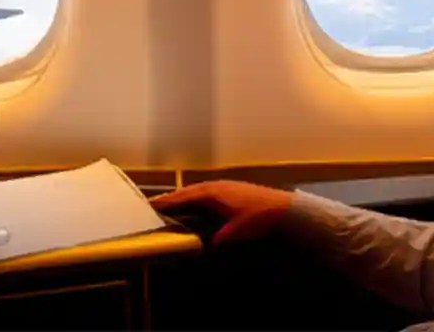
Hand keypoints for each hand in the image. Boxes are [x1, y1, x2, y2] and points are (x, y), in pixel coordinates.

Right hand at [149, 180, 292, 245]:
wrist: (285, 210)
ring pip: (197, 192)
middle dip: (171, 200)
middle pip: (187, 192)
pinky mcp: (233, 191)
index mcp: (211, 193)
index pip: (181, 198)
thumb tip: (202, 246)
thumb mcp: (234, 233)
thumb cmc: (258, 219)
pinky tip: (197, 207)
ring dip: (184, 199)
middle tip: (153, 207)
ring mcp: (225, 187)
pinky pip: (207, 193)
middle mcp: (215, 186)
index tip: (149, 208)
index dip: (165, 204)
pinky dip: (197, 199)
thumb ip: (216, 240)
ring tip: (171, 207)